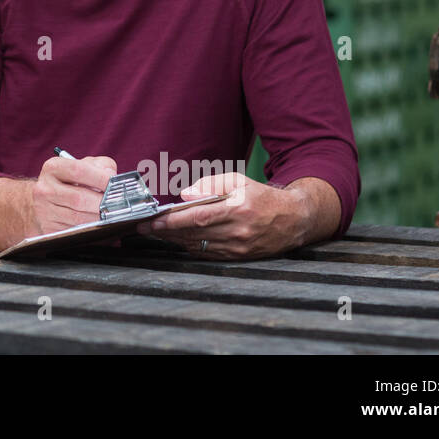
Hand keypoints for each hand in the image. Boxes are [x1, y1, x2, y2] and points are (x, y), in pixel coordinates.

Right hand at [31, 156, 117, 235]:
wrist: (42, 203)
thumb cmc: (68, 183)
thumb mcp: (81, 166)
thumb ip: (99, 165)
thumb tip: (111, 175)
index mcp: (53, 168)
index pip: (78, 170)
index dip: (100, 177)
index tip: (114, 184)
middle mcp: (44, 189)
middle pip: (79, 198)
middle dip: (102, 203)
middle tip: (117, 204)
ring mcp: (44, 211)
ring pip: (78, 218)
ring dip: (98, 218)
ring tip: (109, 214)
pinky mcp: (49, 229)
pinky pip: (75, 231)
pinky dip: (90, 228)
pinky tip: (96, 223)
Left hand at [134, 173, 309, 259]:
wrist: (294, 220)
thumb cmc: (261, 196)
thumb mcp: (238, 180)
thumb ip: (210, 185)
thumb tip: (185, 196)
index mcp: (237, 209)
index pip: (197, 217)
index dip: (172, 222)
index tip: (152, 221)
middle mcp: (238, 231)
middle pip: (194, 234)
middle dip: (165, 232)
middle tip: (144, 228)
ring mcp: (239, 248)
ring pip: (198, 246)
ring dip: (174, 240)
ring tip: (156, 232)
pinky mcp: (240, 257)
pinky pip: (208, 254)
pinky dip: (191, 247)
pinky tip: (178, 239)